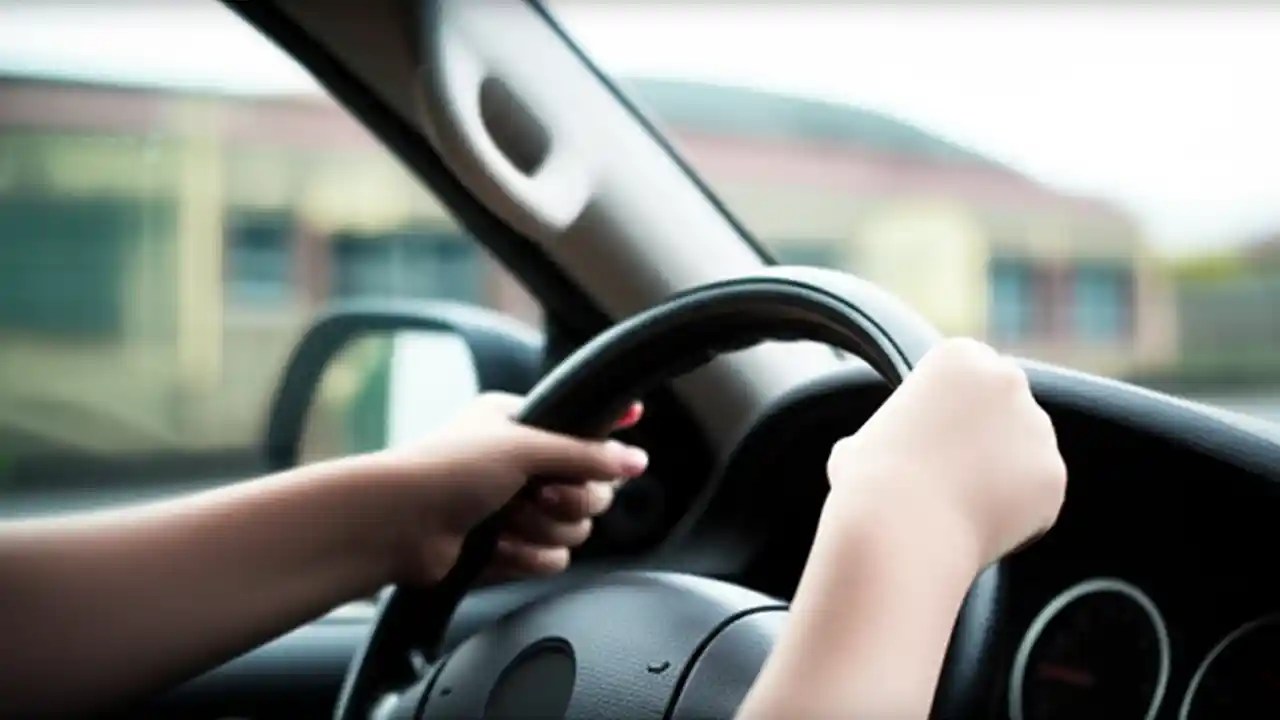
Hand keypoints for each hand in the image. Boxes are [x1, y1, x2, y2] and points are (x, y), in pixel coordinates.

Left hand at [369, 392, 647, 585]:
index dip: (609, 438)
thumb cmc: (447, 470)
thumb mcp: (524, 446)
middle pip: (593, 489)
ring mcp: (516, 508)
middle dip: (571, 499)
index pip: (587, 429)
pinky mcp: (508, 548)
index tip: (631, 437)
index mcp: (523, 424)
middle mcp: (522, 464)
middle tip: (542, 494)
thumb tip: (638, 460)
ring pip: (576, 528)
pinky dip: (527, 557)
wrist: (395, 526)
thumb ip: (587, 453)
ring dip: (544, 530)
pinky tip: (497, 549)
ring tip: (506, 522)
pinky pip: (552, 559)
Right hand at [825, 338, 1065, 569]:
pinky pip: (1037, 492)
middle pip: (1004, 404)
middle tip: (953, 470)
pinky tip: (982, 522)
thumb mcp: (863, 437)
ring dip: (1004, 470)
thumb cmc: (869, 482)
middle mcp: (1007, 380)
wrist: (900, 529)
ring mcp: (1037, 427)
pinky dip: (1018, 510)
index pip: (969, 373)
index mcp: (958, 357)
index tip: (933, 435)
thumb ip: (892, 432)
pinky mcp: (1053, 474)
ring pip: (1024, 449)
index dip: (951, 407)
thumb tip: (876, 451)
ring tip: (961, 503)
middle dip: (988, 431)